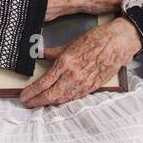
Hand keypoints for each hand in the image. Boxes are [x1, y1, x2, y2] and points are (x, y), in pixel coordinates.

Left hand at [19, 17, 141, 108]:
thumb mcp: (71, 43)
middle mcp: (73, 75)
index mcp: (65, 63)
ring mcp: (83, 83)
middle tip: (26, 103)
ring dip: (48, 103)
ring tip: (38, 103)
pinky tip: (56, 101)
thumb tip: (40, 53)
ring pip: (62, 99)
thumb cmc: (96, 39)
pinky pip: (74, 98)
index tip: (23, 95)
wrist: (118, 42)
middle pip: (50, 95)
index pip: (44, 82)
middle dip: (36, 101)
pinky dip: (63, 101)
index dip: (32, 92)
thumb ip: (54, 52)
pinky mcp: (92, 87)